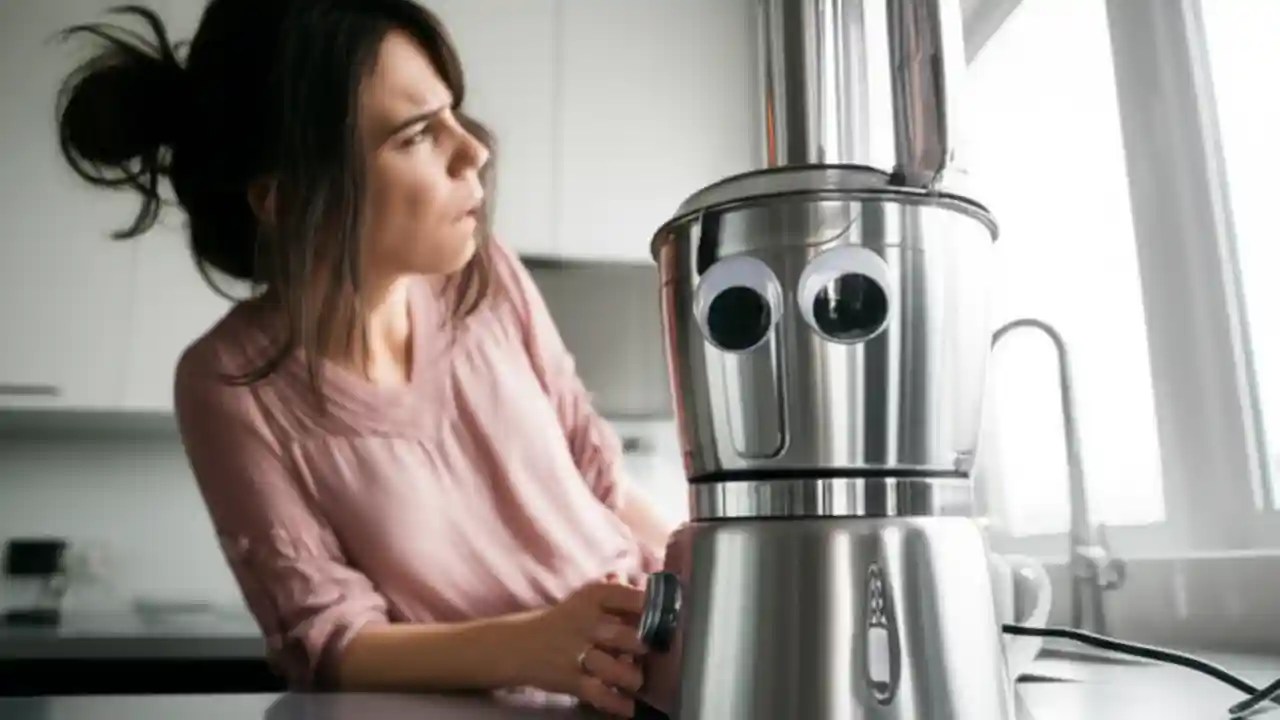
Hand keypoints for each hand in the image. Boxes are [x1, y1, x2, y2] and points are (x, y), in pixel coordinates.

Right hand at [517, 579, 648, 716]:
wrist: (517, 645)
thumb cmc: (561, 622)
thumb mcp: (583, 602)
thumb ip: (616, 596)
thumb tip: (650, 587)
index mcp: (590, 598)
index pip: (620, 595)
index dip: (644, 603)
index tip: (664, 610)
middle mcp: (583, 623)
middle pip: (619, 634)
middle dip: (641, 644)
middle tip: (651, 650)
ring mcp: (575, 653)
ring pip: (610, 667)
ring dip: (630, 676)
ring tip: (637, 680)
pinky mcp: (569, 679)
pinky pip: (597, 693)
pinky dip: (615, 702)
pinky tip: (629, 707)